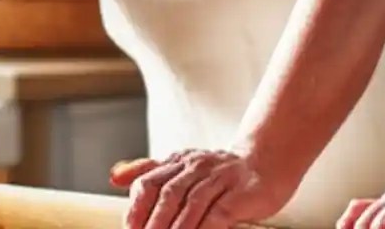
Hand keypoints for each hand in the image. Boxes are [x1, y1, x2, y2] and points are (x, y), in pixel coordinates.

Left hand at [110, 149, 291, 228]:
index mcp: (179, 162)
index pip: (149, 183)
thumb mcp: (184, 167)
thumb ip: (150, 172)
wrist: (269, 161)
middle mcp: (198, 166)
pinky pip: (218, 214)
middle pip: (168, 195)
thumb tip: (115, 177)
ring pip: (191, 205)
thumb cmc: (223, 173)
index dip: (136, 210)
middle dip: (152, 224)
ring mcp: (220, 178)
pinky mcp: (241, 192)